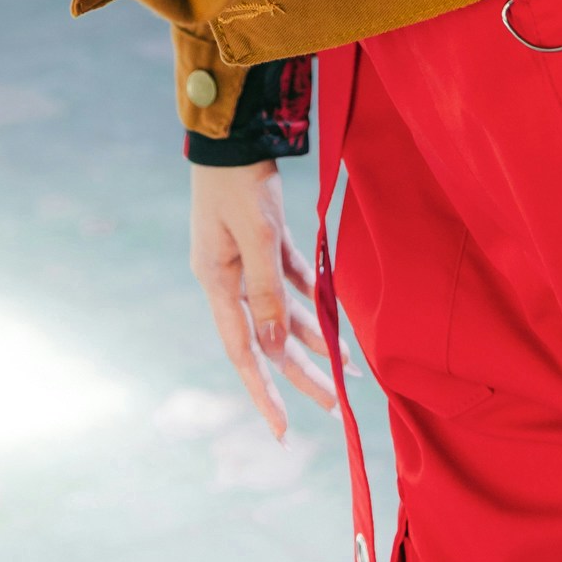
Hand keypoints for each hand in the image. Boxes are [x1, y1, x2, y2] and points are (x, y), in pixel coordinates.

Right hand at [189, 159, 336, 439]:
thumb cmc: (240, 183)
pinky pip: (288, 279)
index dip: (264, 392)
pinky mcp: (261, 239)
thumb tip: (272, 348)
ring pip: (281, 310)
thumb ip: (266, 293)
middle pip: (267, 337)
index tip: (283, 430)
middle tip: (334, 404)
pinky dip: (308, 296)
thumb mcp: (258, 238)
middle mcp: (228, 277)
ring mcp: (243, 258)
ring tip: (345, 363)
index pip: (243, 351)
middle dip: (299, 371)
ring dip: (310, 335)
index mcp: (216, 281)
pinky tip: (331, 313)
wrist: (233, 131)